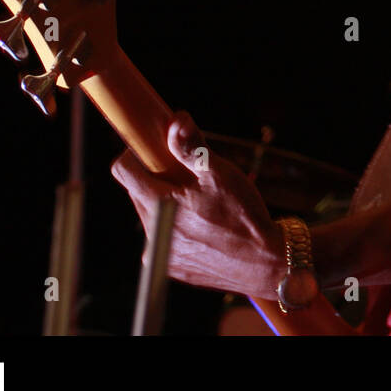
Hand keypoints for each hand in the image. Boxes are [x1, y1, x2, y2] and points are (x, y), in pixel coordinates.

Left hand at [111, 111, 284, 299]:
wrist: (266, 262)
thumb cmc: (245, 216)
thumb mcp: (220, 174)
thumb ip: (192, 147)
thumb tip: (176, 121)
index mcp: (158, 206)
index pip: (124, 171)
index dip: (135, 153)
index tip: (154, 148)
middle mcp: (152, 234)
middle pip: (138, 194)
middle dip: (158, 179)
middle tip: (189, 175)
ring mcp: (161, 255)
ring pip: (153, 217)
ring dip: (169, 205)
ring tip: (203, 205)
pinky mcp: (174, 269)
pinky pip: (166, 239)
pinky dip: (179, 228)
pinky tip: (206, 227)